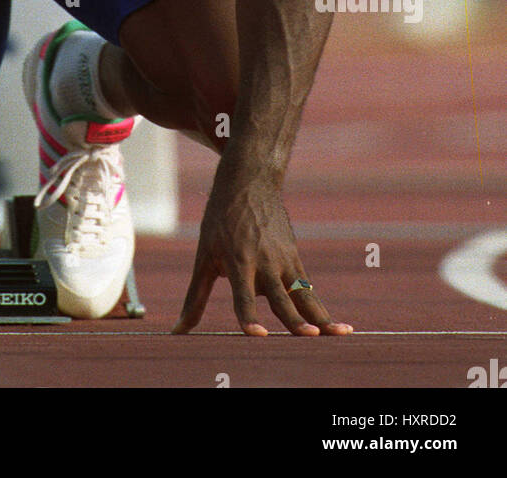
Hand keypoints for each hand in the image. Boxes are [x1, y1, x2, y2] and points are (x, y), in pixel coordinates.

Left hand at [173, 165, 352, 336]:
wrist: (250, 181)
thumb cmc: (220, 220)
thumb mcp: (203, 255)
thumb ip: (194, 297)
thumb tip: (177, 331)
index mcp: (238, 260)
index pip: (243, 295)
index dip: (249, 316)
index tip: (257, 334)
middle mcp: (264, 262)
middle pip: (281, 298)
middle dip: (295, 320)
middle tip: (310, 337)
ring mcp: (284, 259)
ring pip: (303, 295)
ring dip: (321, 316)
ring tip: (339, 334)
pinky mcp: (295, 258)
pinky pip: (308, 288)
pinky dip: (320, 308)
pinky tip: (335, 328)